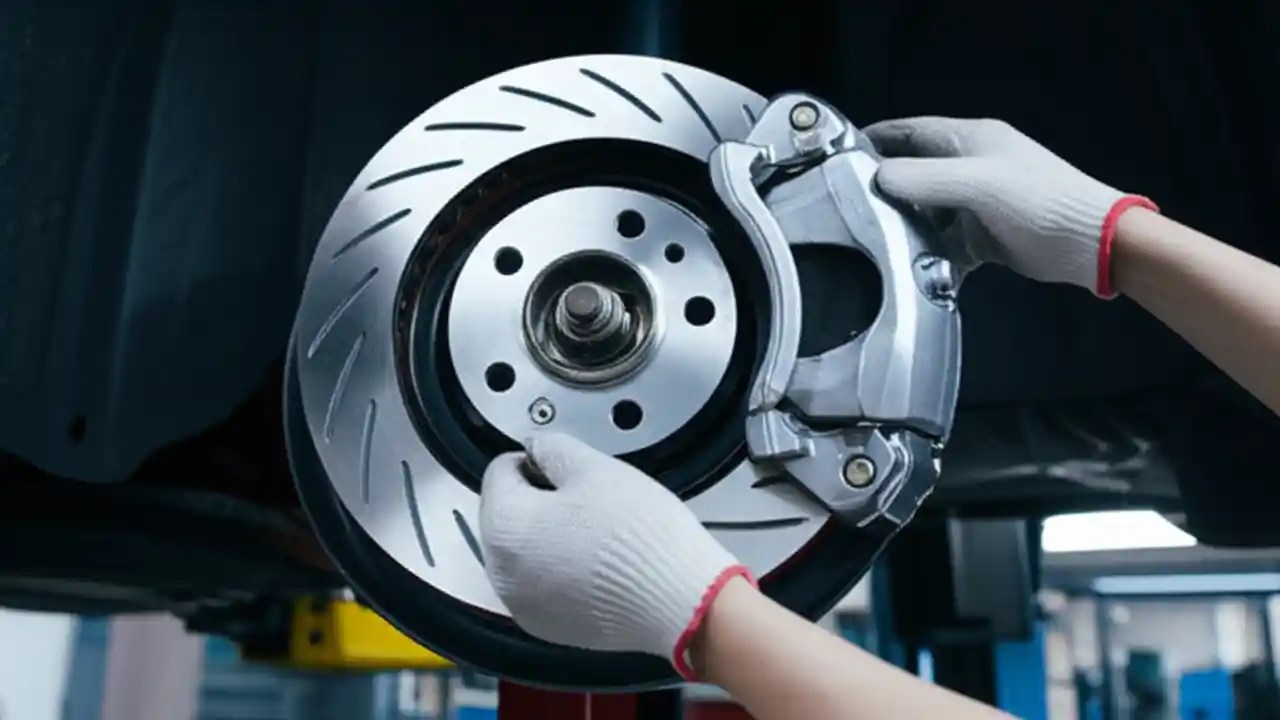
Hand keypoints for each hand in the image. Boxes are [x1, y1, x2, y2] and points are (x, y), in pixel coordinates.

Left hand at [479, 433, 751, 678]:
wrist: (680, 600)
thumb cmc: (641, 539)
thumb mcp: (596, 468)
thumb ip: (554, 448)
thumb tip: (537, 446)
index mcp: (505, 527)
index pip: (499, 471)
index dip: (534, 459)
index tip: (562, 465)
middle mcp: (502, 572)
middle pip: (506, 514)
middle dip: (539, 499)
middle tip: (587, 499)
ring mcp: (522, 604)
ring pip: (523, 551)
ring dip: (548, 535)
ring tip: (595, 532)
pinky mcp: (546, 626)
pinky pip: (539, 584)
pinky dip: (558, 569)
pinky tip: (596, 562)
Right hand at [864, 116, 1155, 296]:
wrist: (1091, 243)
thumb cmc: (1037, 203)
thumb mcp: (975, 184)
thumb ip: (923, 180)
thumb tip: (877, 180)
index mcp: (969, 140)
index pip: (911, 131)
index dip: (875, 139)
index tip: (838, 157)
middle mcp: (970, 166)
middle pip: (914, 174)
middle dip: (884, 191)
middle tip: (849, 212)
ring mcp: (977, 202)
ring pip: (926, 212)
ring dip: (905, 228)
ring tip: (875, 246)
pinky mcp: (984, 235)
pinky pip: (945, 243)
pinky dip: (930, 256)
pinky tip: (914, 272)